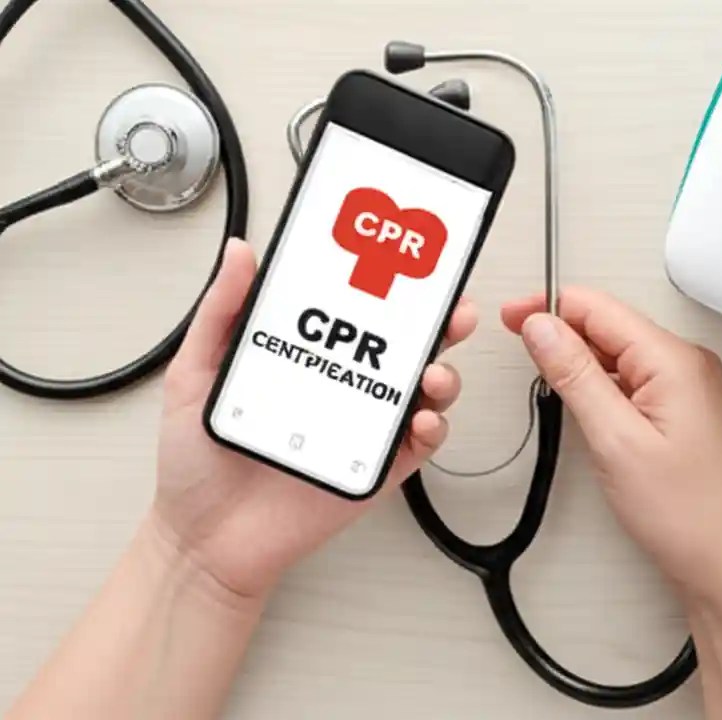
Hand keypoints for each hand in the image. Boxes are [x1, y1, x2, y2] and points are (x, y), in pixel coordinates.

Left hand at [152, 239, 475, 599]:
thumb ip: (220, 313)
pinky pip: (419, 445)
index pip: (360, 313)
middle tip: (451, 310)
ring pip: (425, 391)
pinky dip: (432, 428)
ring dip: (444, 374)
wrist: (204, 539)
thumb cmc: (198, 462)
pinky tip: (422, 419)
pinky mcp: (377, 470)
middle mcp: (344, 388)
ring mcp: (364, 428)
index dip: (392, 286)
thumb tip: (239, 255)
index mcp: (309, 359)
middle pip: (408, 346)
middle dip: (441, 322)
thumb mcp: (196, 374)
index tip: (411, 262)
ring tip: (434, 372)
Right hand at [501, 287, 721, 604]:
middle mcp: (687, 365)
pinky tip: (580, 403)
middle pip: (609, 325)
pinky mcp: (682, 413)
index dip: (550, 306)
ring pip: (619, 354)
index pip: (600, 308)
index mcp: (675, 360)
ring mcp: (688, 389)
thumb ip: (575, 376)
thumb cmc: (688, 514)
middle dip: (560, 330)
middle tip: (516, 345)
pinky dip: (600, 384)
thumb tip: (543, 328)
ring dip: (578, 359)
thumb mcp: (615, 439)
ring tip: (542, 378)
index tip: (510, 317)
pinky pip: (633, 380)